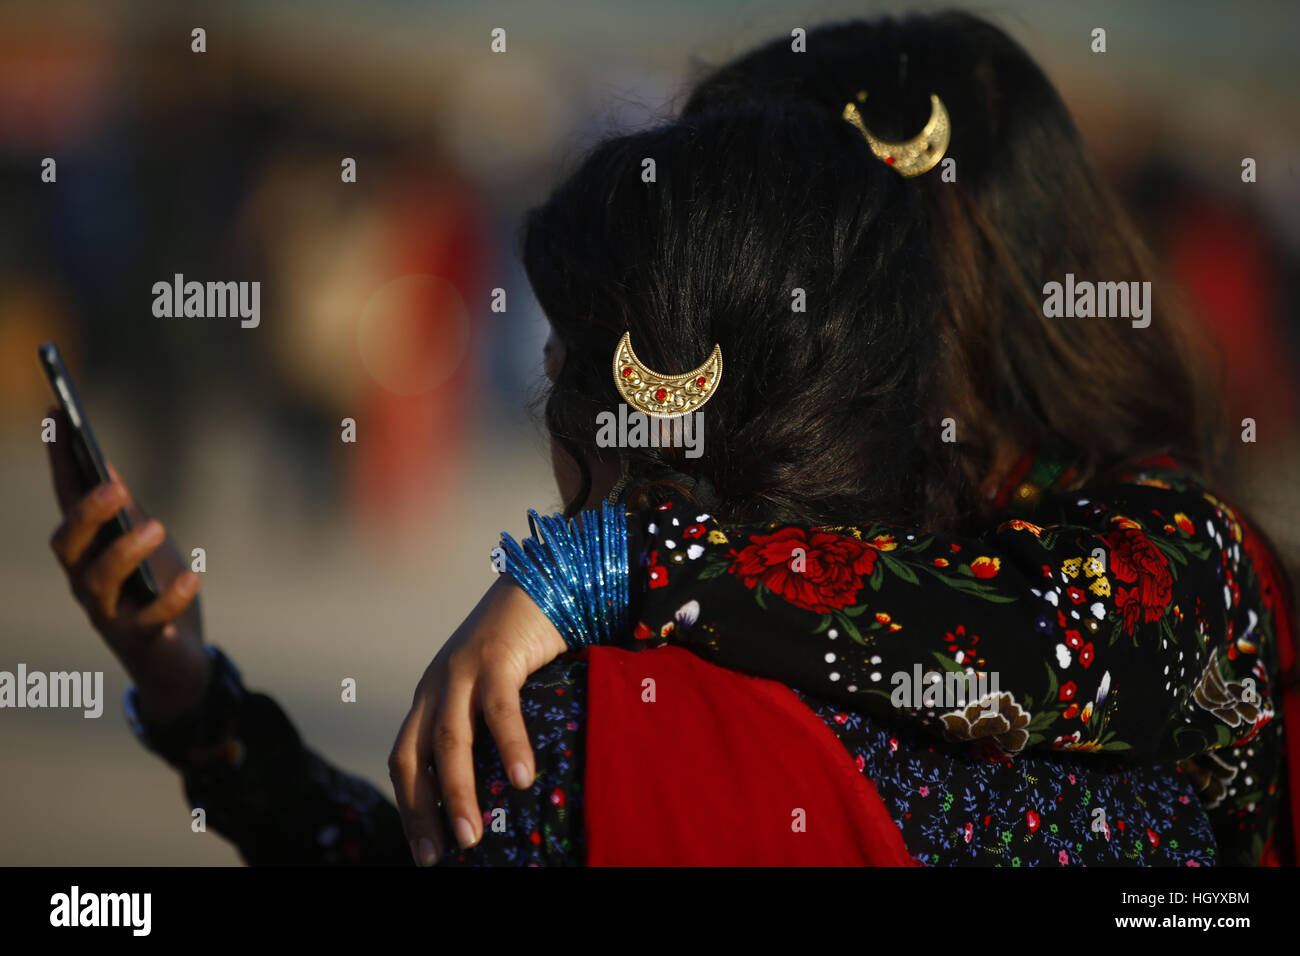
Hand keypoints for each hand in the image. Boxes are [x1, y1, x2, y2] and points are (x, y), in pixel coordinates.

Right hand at [45, 408, 206, 723]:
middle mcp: (86, 583)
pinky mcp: (141, 642)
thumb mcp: (142, 543)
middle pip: (67, 547)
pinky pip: (150, 622)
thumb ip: (122, 510)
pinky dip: (169, 598)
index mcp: (86, 553)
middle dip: (85, 514)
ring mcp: (110, 615)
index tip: (56, 413)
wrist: (177, 662)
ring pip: (98, 584)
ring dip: (124, 552)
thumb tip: (100, 459)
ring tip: (156, 526)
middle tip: (114, 484)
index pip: (64, 502)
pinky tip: (191, 576)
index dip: (58, 461)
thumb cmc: (154, 593)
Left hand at [389, 575, 566, 864]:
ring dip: (458, 791)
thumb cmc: (525, 643)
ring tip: (471, 835)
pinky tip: (520, 779)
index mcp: (431, 696)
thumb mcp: (495, 689)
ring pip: (449, 740)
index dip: (410, 806)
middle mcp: (437, 685)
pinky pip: (499, 710)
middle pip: (415, 757)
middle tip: (438, 856)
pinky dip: (508, 746)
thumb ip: (488, 728)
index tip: (424, 850)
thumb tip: (504, 792)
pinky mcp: (496, 657)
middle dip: (422, 811)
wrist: (541, 581)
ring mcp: (462, 670)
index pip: (405, 760)